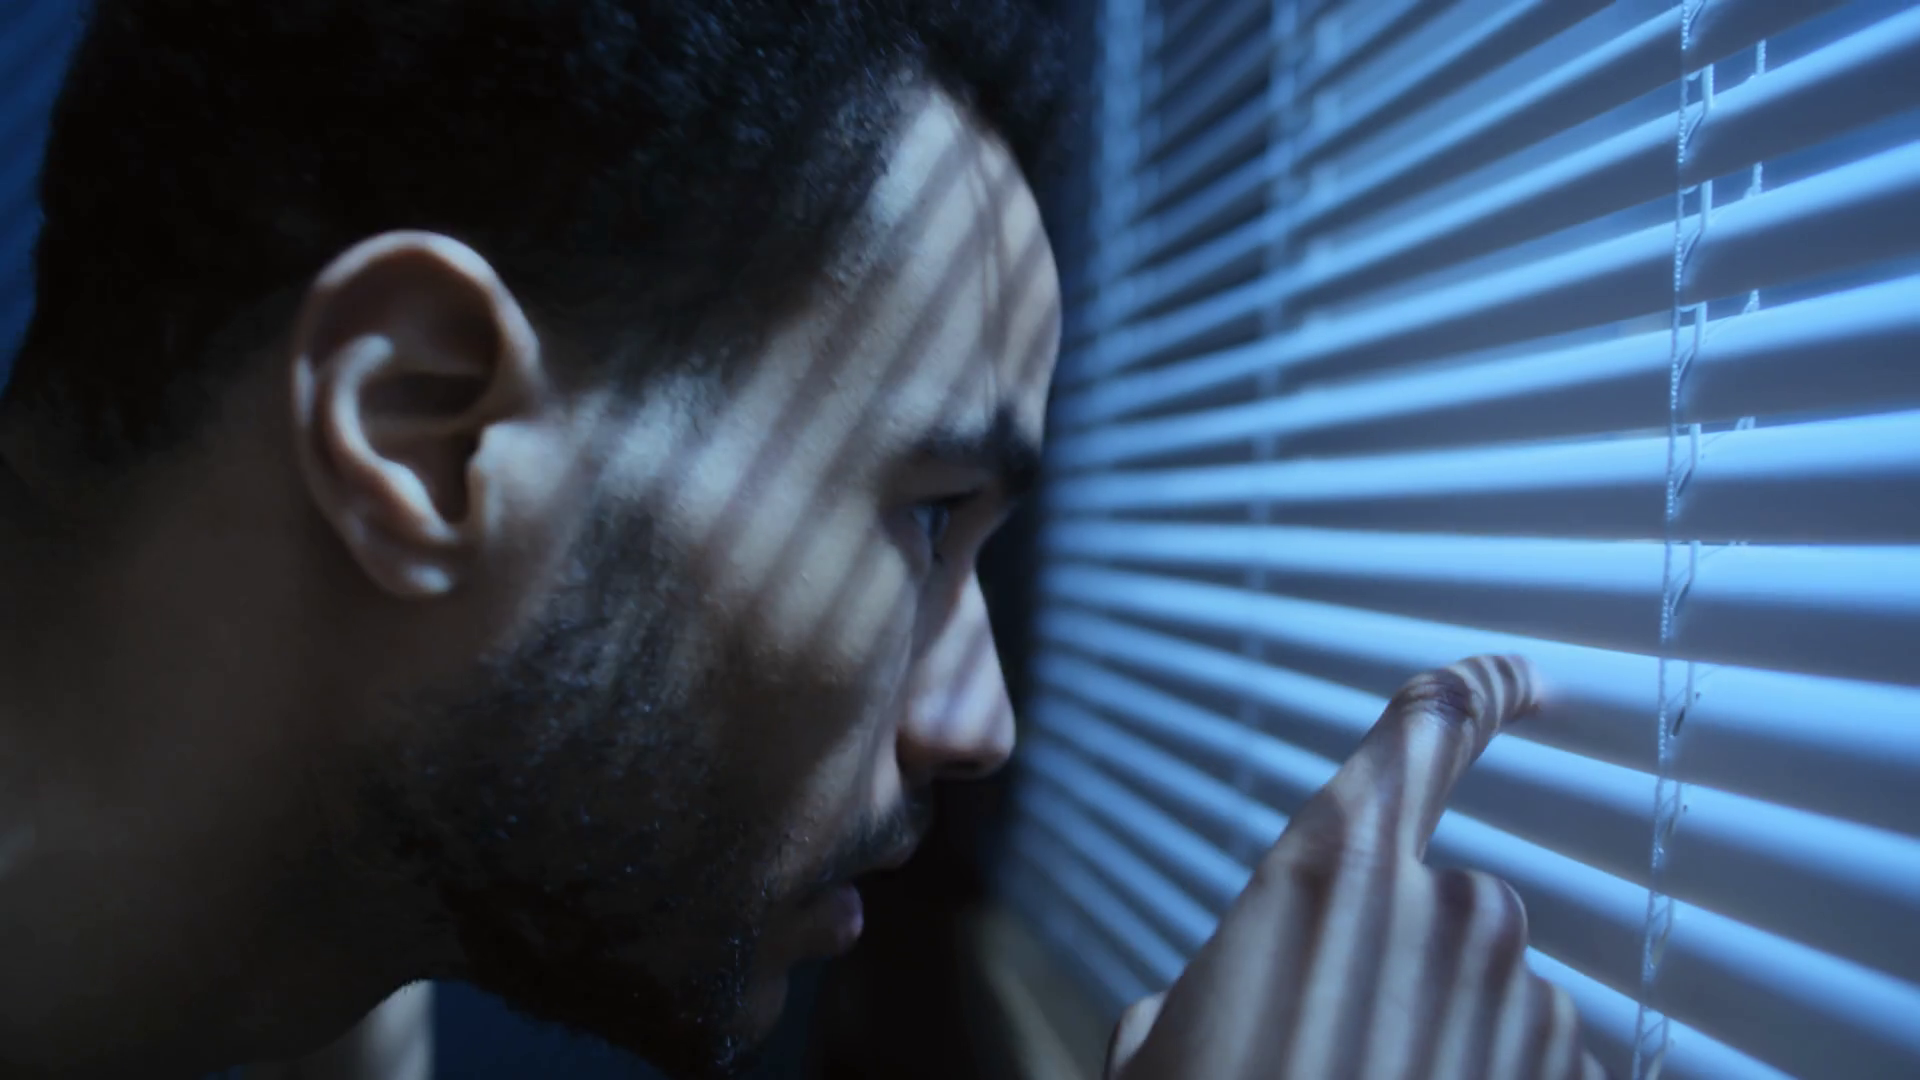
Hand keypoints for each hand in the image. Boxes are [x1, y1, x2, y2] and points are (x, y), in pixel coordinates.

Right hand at [1104, 656, 1605, 1079]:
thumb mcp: (1157, 1050)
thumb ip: (1207, 981)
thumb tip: (1218, 999)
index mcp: (1333, 870)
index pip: (1428, 727)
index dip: (1483, 689)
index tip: (1524, 677)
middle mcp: (1449, 909)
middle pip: (1440, 895)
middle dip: (1401, 959)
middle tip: (1331, 1046)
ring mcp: (1525, 998)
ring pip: (1489, 988)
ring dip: (1445, 1035)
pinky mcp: (1576, 1075)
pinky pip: (1534, 1058)